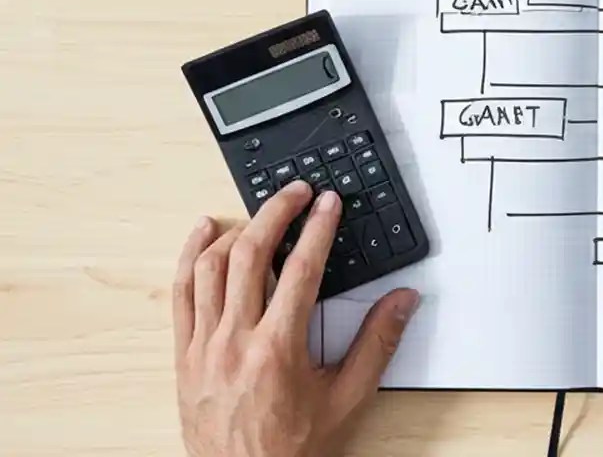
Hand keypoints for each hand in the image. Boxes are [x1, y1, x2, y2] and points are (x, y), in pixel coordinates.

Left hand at [173, 180, 419, 456]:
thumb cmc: (294, 450)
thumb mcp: (348, 399)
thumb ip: (377, 344)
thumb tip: (402, 302)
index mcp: (278, 349)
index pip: (302, 269)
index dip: (318, 228)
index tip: (328, 203)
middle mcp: (235, 341)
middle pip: (252, 254)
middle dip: (276, 212)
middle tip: (297, 192)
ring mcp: (203, 346)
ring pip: (211, 267)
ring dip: (236, 230)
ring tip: (259, 210)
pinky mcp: (184, 355)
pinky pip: (180, 293)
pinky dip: (191, 257)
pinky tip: (204, 235)